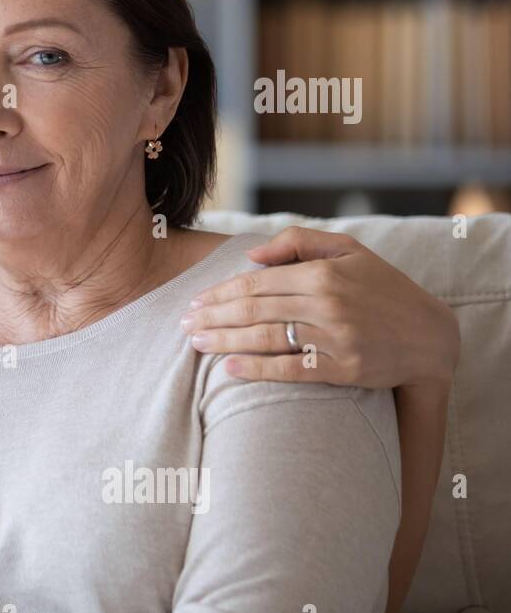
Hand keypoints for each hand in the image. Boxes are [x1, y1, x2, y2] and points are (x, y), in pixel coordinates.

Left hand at [180, 226, 459, 388]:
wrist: (430, 335)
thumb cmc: (381, 288)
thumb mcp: (347, 250)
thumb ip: (298, 242)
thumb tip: (251, 255)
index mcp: (322, 274)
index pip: (256, 284)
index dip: (220, 294)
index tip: (194, 302)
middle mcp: (326, 305)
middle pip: (253, 311)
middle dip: (213, 318)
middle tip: (183, 325)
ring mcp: (335, 339)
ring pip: (266, 339)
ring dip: (225, 342)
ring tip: (197, 343)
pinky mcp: (344, 370)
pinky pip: (291, 370)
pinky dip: (257, 370)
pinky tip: (229, 369)